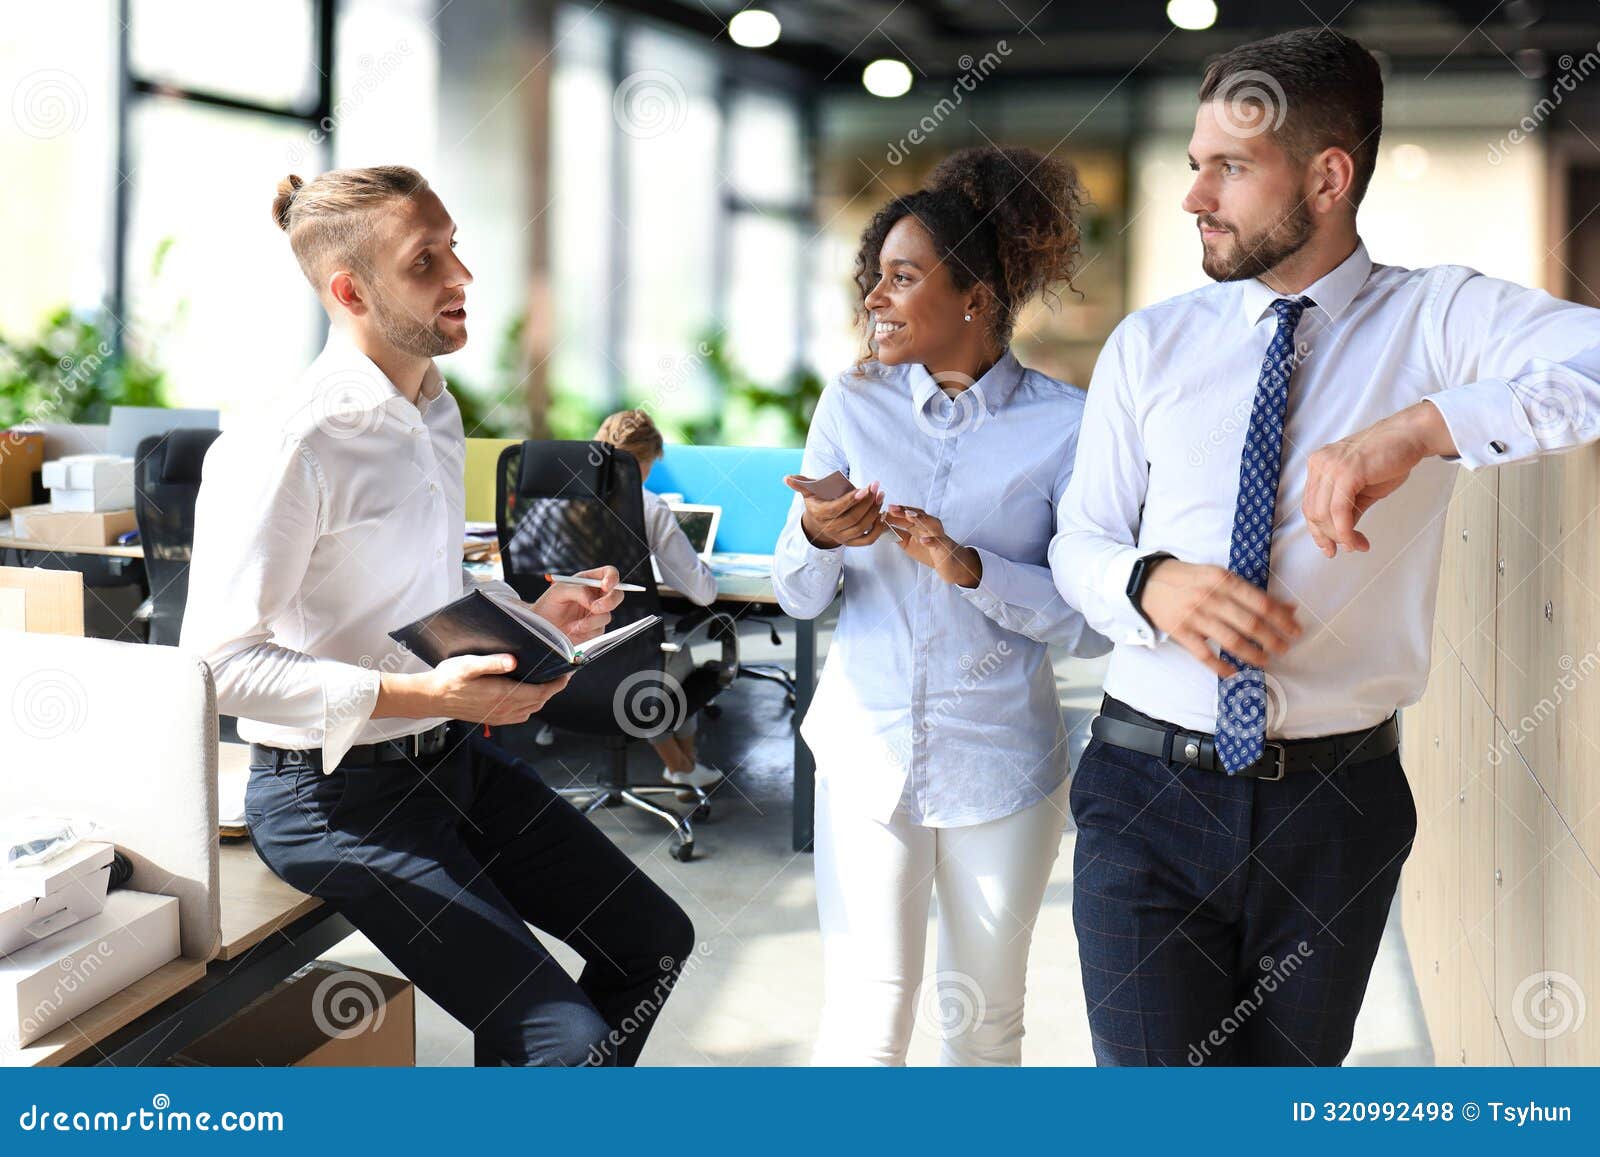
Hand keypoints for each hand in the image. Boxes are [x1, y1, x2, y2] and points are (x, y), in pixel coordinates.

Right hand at [376, 655, 571, 724]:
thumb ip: (492, 663)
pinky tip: (528, 693)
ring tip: (548, 681)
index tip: (568, 672)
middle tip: (562, 673)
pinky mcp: (494, 718)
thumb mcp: (468, 665)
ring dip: (542, 696)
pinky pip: (521, 715)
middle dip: (553, 688)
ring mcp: (499, 716)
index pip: (541, 692)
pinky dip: (530, 704)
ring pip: (532, 709)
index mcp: (502, 696)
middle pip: (540, 701)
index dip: (558, 683)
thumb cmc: (448, 679)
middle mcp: (504, 709)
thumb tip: (513, 661)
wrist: (430, 698)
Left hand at [530, 566, 623, 643]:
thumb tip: (594, 602)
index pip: (610, 574)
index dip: (612, 578)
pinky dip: (585, 629)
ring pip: (607, 615)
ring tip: (572, 623)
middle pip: (618, 594)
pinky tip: (573, 628)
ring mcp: (598, 613)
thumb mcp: (560, 590)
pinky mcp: (596, 629)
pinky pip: (599, 629)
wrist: (542, 626)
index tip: (606, 585)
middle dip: (610, 601)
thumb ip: (580, 591)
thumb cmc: (549, 604)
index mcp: (590, 581)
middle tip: (595, 608)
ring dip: (589, 620)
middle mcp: (597, 596)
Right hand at [788, 478, 887, 547]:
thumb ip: (801, 483)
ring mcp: (842, 537)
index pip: (836, 509)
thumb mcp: (808, 492)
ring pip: (861, 527)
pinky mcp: (852, 542)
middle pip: (852, 518)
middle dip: (867, 502)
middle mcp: (830, 528)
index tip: (863, 489)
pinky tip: (882, 514)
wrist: (819, 525)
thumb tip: (787, 478)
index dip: (850, 501)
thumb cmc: (817, 502)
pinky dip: (877, 529)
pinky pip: (867, 540)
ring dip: (874, 512)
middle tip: (876, 488)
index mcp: (819, 514)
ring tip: (880, 496)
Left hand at [883, 505, 981, 587]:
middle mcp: (929, 526)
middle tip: (892, 508)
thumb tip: (880, 527)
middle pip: (918, 515)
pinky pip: (939, 543)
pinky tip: (923, 540)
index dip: (895, 513)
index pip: (907, 515)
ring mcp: (938, 535)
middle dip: (905, 511)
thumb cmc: (928, 551)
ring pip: (930, 524)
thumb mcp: (908, 543)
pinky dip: (931, 540)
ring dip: (920, 519)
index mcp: (920, 525)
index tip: (881, 510)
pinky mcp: (944, 547)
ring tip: (908, 515)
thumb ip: (896, 535)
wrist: (949, 564)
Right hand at [1138, 558, 1301, 677]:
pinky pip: (1204, 654)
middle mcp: (1211, 597)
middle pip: (1249, 623)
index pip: (1260, 602)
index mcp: (1223, 580)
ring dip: (1252, 654)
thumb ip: (1252, 592)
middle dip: (1272, 639)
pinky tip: (1234, 673)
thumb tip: (1288, 607)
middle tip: (1284, 649)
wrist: (1148, 581)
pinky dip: (1221, 667)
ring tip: (1266, 660)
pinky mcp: (1181, 632)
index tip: (1295, 630)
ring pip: (1230, 640)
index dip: (1281, 619)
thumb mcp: (1221, 577)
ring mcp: (1195, 616)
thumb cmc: (1190, 579)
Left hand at [1302, 401, 1455, 556]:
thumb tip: (1340, 535)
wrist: (1410, 436)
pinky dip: (1346, 532)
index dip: (1317, 530)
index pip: (1309, 504)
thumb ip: (1346, 509)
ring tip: (1357, 545)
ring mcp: (1330, 467)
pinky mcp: (1346, 473)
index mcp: (1318, 465)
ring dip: (1340, 537)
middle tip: (1348, 549)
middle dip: (1328, 537)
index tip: (1329, 548)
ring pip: (1323, 514)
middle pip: (1313, 512)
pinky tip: (1358, 541)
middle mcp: (1319, 464)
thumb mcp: (1360, 489)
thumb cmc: (1388, 460)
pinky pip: (1339, 511)